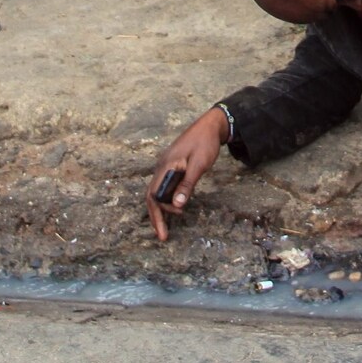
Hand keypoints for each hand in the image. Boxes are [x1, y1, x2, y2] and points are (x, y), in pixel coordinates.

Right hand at [145, 106, 230, 243]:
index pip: (154, 194)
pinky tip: (171, 208)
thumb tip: (177, 206)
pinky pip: (163, 186)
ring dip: (159, 210)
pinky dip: (165, 200)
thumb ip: (188, 184)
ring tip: (164, 227)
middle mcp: (161, 166)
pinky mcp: (171, 166)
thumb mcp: (199, 165)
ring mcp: (165, 166)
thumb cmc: (205, 144)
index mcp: (165, 166)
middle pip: (151, 195)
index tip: (174, 219)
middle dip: (155, 217)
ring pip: (156, 191)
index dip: (160, 210)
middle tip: (162, 236)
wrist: (209, 126)